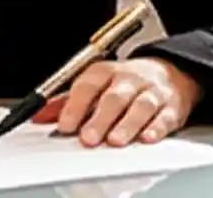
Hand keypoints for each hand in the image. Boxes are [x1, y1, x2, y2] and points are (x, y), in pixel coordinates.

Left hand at [31, 58, 201, 147]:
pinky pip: (165, 115)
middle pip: (114, 97)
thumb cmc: (127, 83)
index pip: (87, 85)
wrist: (171, 72)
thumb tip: (40, 116)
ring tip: (115, 141)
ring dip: (127, 124)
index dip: (75, 106)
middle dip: (100, 119)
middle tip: (88, 138)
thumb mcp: (95, 84)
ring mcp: (152, 92)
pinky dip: (156, 127)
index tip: (65, 125)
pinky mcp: (172, 106)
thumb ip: (68, 101)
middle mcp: (129, 79)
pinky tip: (147, 137)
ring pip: (140, 106)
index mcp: (106, 72)